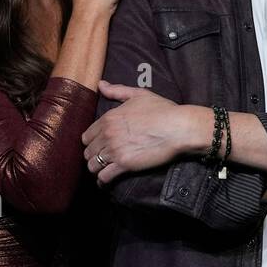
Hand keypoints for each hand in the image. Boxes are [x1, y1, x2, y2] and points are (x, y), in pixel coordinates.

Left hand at [81, 81, 197, 185]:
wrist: (178, 128)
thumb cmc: (162, 110)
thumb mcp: (139, 95)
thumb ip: (117, 91)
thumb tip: (100, 84)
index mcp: (109, 118)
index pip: (87, 135)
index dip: (92, 141)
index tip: (99, 145)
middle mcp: (108, 134)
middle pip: (88, 151)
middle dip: (94, 155)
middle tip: (102, 159)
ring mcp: (115, 150)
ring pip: (92, 165)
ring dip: (96, 168)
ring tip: (103, 170)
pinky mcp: (124, 164)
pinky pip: (103, 177)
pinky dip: (102, 181)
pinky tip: (105, 181)